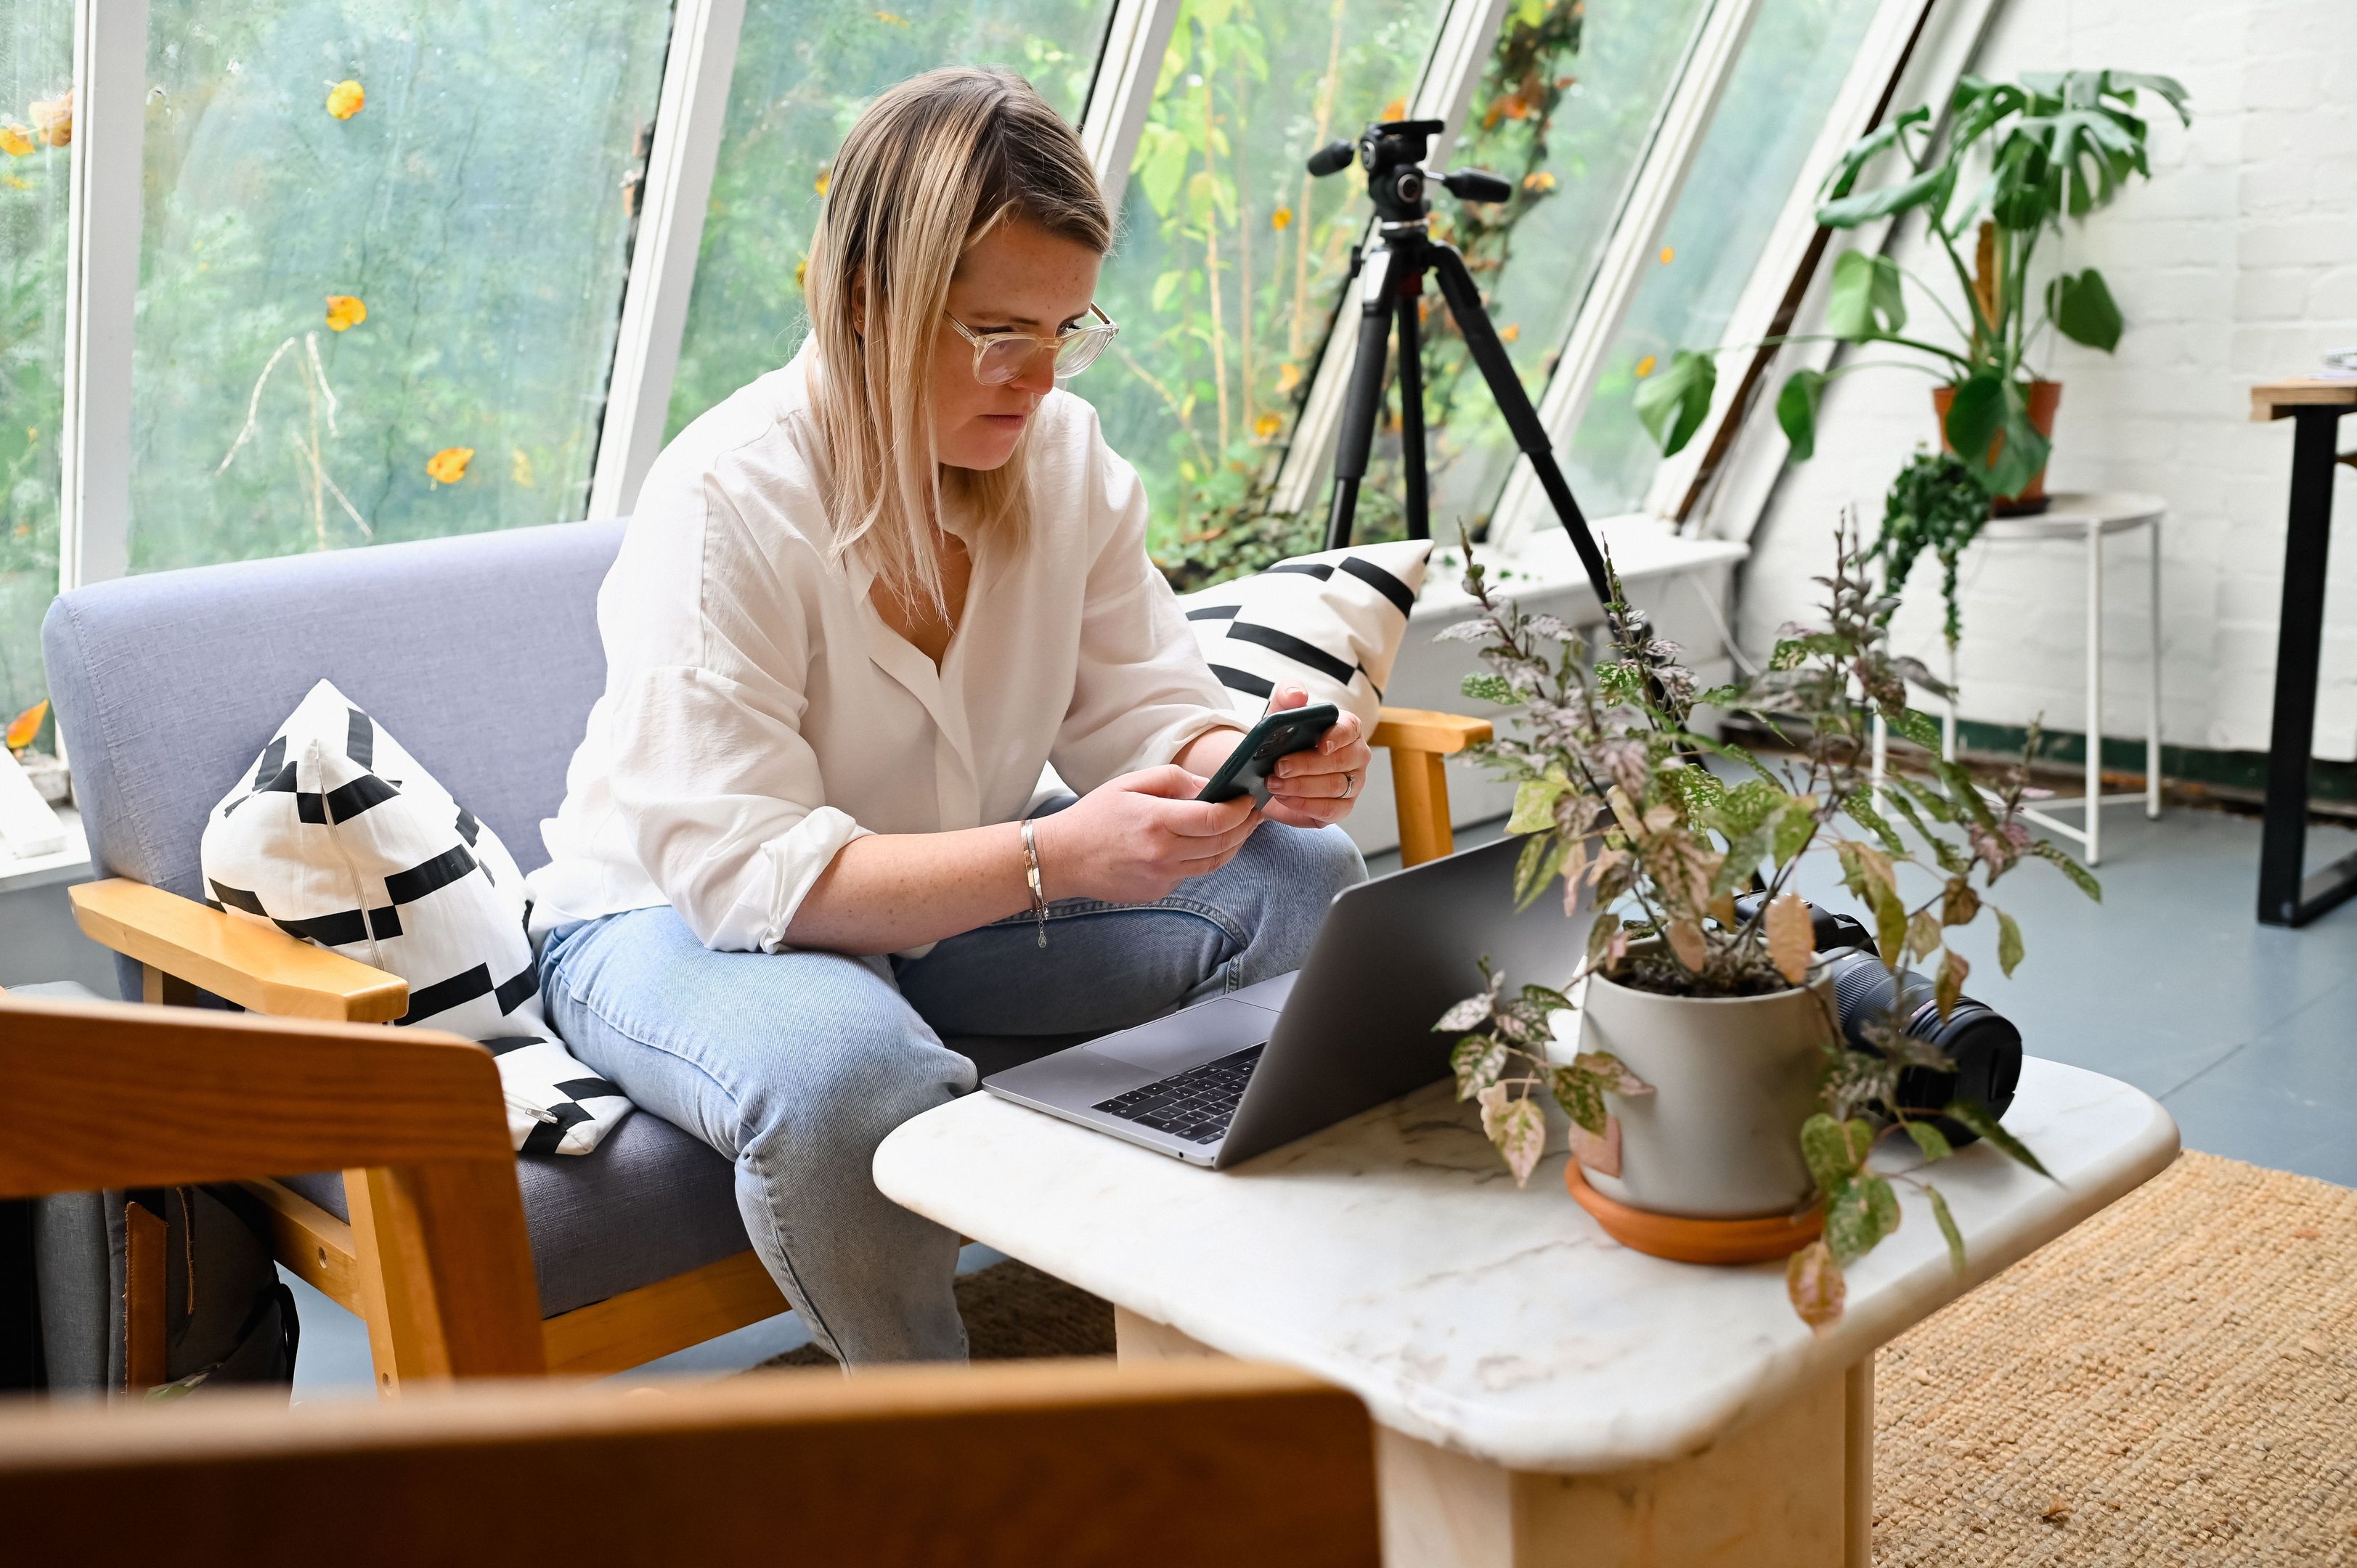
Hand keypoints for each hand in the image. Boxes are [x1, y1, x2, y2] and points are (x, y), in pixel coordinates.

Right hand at [1030, 765, 1257, 904]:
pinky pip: (1192, 873)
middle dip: (1245, 826)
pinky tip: (1202, 843)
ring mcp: (1161, 877)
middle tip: (1254, 813)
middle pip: (1222, 843)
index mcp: (1156, 822)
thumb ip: (1173, 779)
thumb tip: (1209, 787)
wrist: (1062, 858)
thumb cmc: (1094, 816)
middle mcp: (1162, 854)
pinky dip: (1204, 858)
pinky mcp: (1158, 890)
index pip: (1215, 819)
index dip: (1240, 810)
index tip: (1248, 799)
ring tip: (1239, 828)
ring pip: (1214, 863)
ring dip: (1232, 845)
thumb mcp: (1131, 784)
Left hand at [1261, 684, 1371, 829]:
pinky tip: (1285, 798)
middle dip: (1307, 765)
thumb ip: (1287, 696)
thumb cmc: (1284, 740)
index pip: (1350, 728)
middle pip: (1340, 761)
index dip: (1337, 736)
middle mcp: (1356, 756)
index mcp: (1347, 728)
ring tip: (1273, 783)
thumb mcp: (1279, 713)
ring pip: (1334, 787)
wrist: (1272, 772)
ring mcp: (1353, 783)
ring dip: (1301, 786)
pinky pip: (1330, 810)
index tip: (1320, 744)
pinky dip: (1305, 805)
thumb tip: (1297, 695)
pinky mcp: (1342, 807)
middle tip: (1279, 767)